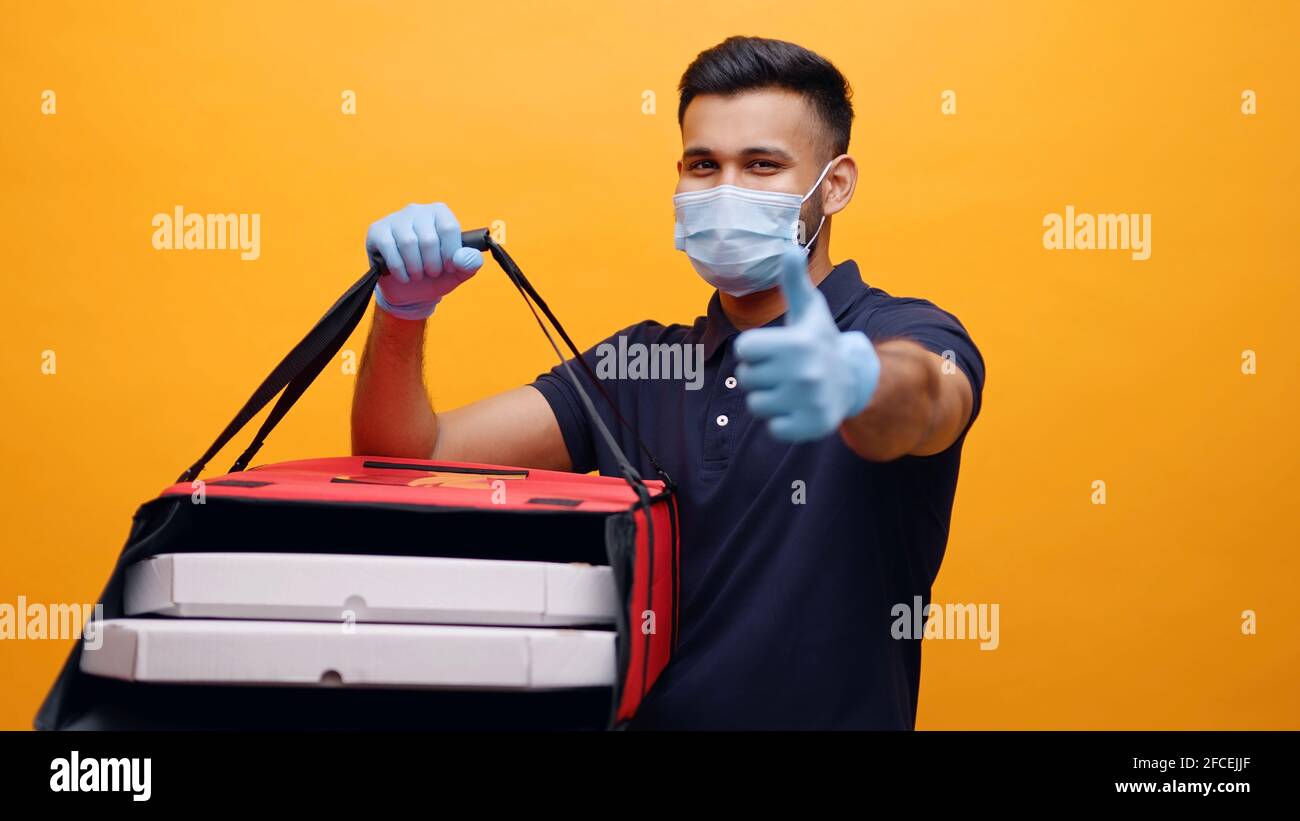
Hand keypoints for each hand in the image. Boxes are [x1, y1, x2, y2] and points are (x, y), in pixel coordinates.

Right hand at [365, 202, 483, 319]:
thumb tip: (464, 257)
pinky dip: (399, 268)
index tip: (449, 268)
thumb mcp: (458, 272)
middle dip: (432, 265)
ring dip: (415, 268)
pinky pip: (389, 247)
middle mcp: (418, 210)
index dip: (450, 254)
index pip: (449, 228)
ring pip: (408, 243)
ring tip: (417, 276)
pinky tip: (403, 276)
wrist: (408, 289)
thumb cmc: (435, 274)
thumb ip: (470, 263)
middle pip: (429, 239)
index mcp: (440, 213)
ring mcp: (396, 218)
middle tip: (431, 274)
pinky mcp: (377, 230)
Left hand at [734, 248, 880, 441]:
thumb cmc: (821, 340)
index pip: (744, 350)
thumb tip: (789, 248)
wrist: (854, 379)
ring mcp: (808, 402)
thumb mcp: (809, 309)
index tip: (774, 348)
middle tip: (784, 369)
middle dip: (760, 373)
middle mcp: (804, 373)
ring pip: (756, 405)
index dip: (754, 349)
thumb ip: (794, 281)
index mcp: (796, 343)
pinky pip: (773, 428)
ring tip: (789, 388)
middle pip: (746, 377)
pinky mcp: (811, 426)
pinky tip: (798, 407)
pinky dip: (781, 420)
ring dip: (768, 398)